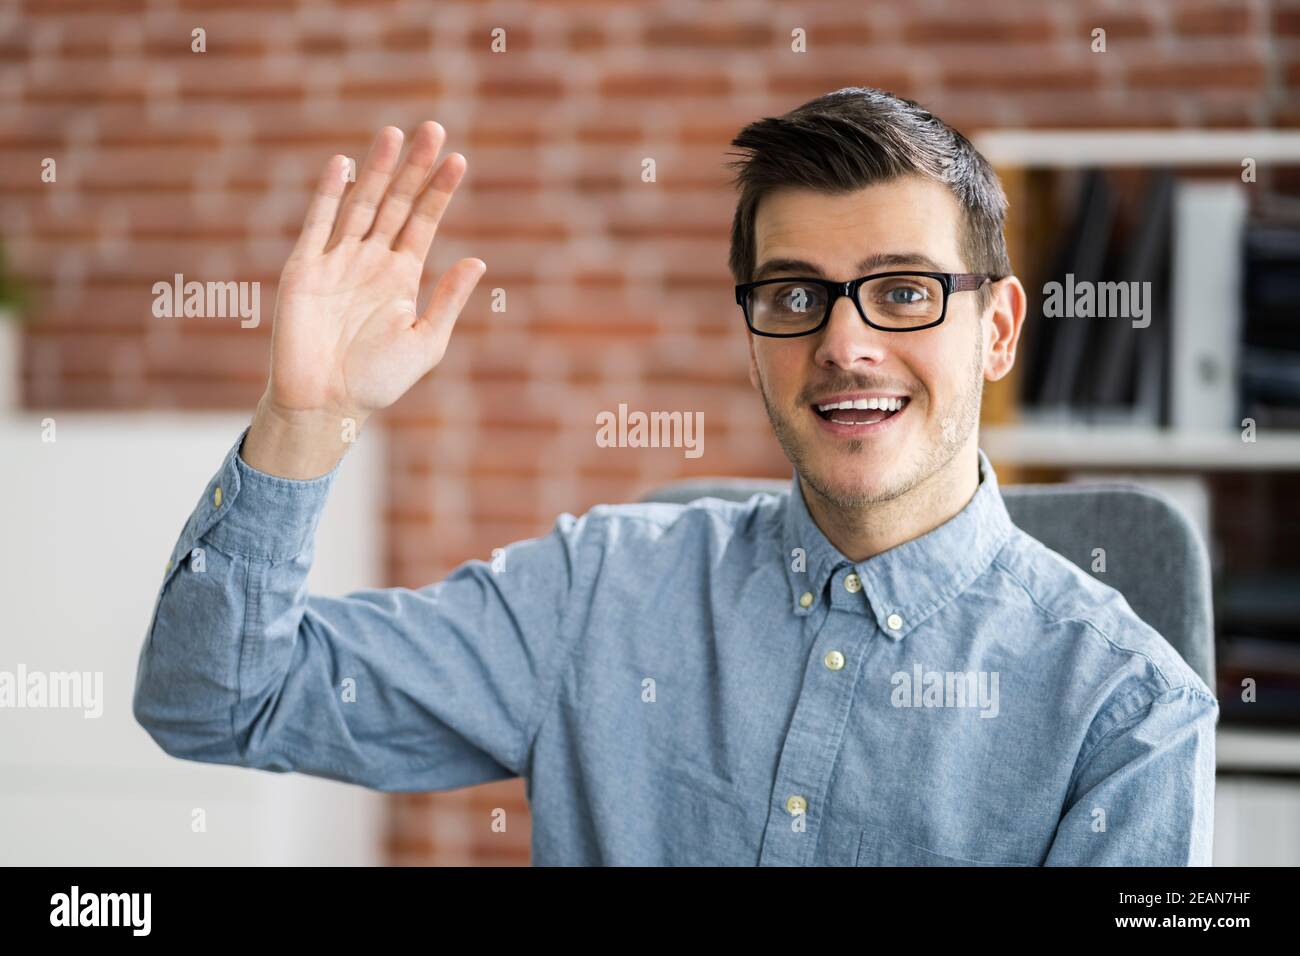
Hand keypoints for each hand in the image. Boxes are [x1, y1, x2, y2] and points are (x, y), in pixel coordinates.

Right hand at [266, 121, 484, 421]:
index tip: (458, 160)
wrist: (326, 405)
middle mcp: (371, 261)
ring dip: (378, 169)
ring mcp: (337, 261)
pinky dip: (330, 194)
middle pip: (396, 203)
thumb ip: (447, 300)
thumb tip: (478, 260)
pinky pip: (319, 224)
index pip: (424, 223)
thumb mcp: (425, 342)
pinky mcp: (305, 269)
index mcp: (401, 277)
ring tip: (395, 133)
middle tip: (433, 127)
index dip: (440, 192)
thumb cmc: (378, 381)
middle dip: (414, 168)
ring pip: (361, 204)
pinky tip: (344, 164)